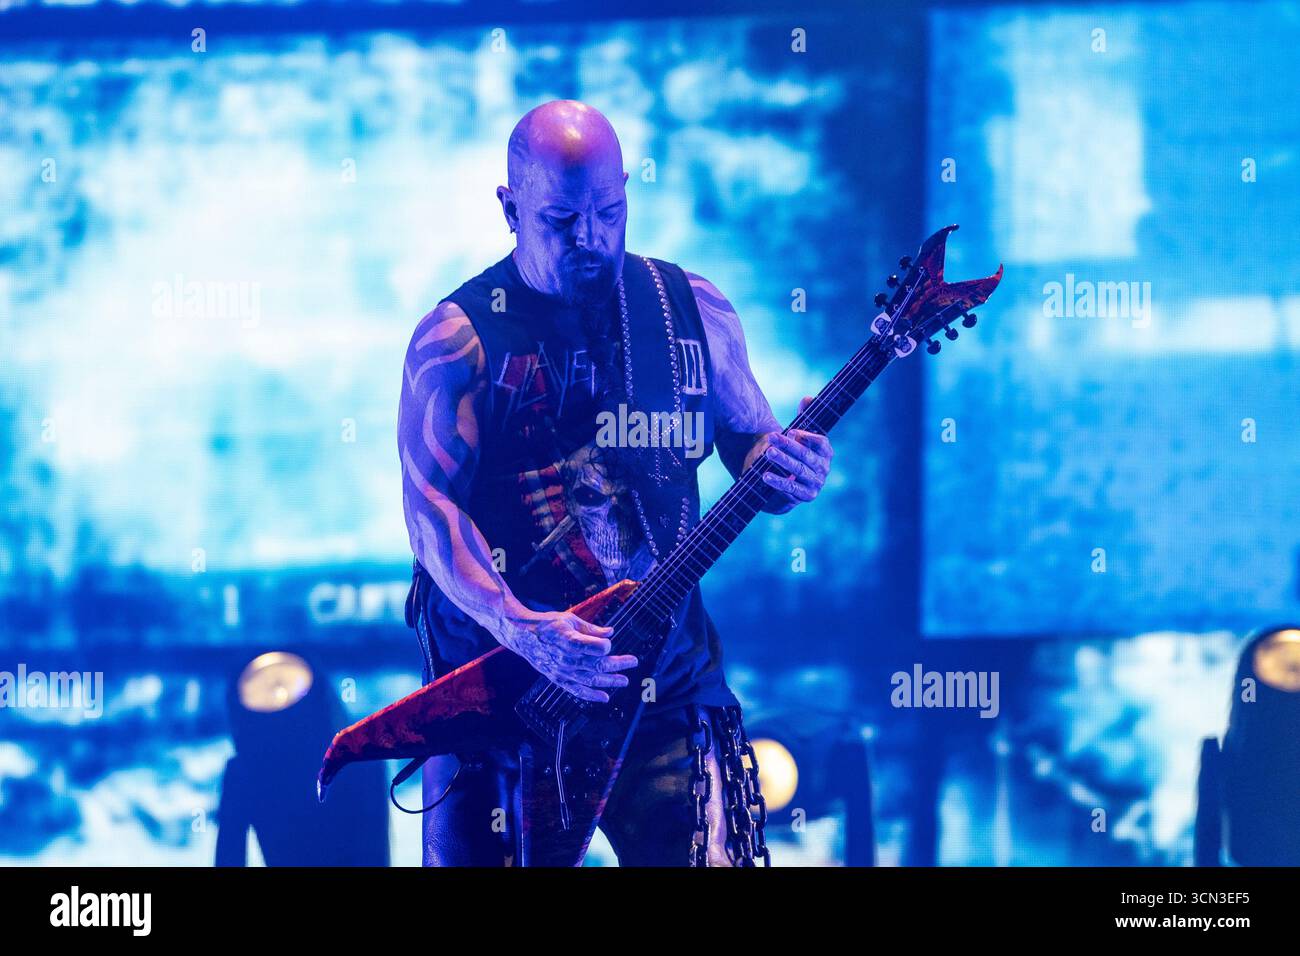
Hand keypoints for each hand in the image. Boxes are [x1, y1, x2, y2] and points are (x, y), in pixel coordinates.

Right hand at [498, 608, 637, 702]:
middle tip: (633, 662)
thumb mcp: (569, 620)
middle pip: (598, 665)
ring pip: (591, 680)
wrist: (522, 637)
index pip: (596, 648)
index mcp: (569, 639)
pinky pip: (577, 690)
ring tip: (624, 681)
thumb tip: (610, 632)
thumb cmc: (547, 625)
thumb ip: (591, 629)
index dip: (606, 647)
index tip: (609, 643)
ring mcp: (562, 671)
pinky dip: (592, 695)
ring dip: (610, 681)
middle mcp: (566, 658)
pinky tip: (605, 697)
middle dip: (618, 664)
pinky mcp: (558, 679)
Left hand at [756, 397, 833, 510]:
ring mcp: (816, 483)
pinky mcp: (807, 496)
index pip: (822, 443)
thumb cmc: (797, 453)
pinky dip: (778, 482)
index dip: (808, 437)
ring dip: (783, 461)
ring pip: (798, 470)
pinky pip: (791, 488)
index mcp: (826, 452)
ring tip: (769, 453)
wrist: (792, 483)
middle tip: (772, 438)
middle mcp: (824, 468)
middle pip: (806, 455)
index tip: (791, 431)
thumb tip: (808, 398)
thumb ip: (805, 416)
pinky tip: (765, 475)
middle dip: (788, 446)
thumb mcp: (800, 435)